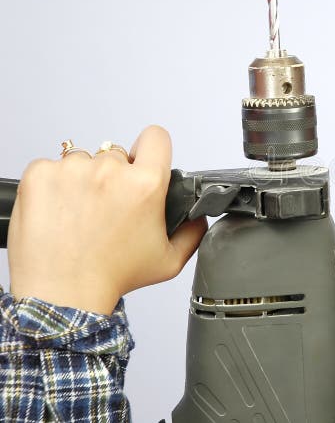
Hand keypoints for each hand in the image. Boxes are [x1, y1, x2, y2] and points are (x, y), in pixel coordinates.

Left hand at [7, 125, 207, 314]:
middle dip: (115, 176)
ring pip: (83, 162)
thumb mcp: (170, 261)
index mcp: (145, 185)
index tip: (145, 162)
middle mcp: (109, 171)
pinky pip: (50, 167)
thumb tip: (199, 216)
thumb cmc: (112, 276)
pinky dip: (53, 185)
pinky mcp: (39, 175)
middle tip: (109, 208)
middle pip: (117, 155)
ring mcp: (71, 170)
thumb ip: (193, 232)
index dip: (153, 149)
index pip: (156, 137)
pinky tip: (60, 211)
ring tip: (81, 214)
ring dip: (83, 180)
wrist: (62, 293)